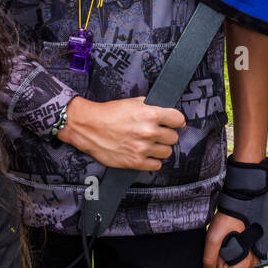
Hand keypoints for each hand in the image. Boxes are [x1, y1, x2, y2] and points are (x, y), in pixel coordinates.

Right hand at [61, 95, 184, 170]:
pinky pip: (156, 165)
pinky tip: (145, 154)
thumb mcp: (132, 102)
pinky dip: (152, 160)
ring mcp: (143, 148)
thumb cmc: (109, 113)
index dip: (176, 121)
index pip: (178, 120)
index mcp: (150, 114)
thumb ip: (150, 107)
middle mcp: (149, 131)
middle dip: (166, 134)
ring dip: (160, 148)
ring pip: (167, 152)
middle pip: (173, 137)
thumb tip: (165, 113)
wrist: (88, 126)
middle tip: (157, 133)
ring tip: (150, 144)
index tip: (173, 123)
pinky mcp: (135, 162)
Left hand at [202, 211, 256, 267]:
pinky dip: (224, 253)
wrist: (237, 207)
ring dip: (220, 258)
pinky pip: (231, 259)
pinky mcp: (245, 252)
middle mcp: (248, 264)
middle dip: (216, 264)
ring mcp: (247, 258)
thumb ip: (209, 258)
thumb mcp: (213, 238)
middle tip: (214, 247)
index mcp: (242, 263)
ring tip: (220, 241)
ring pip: (227, 267)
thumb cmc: (227, 220)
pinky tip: (224, 241)